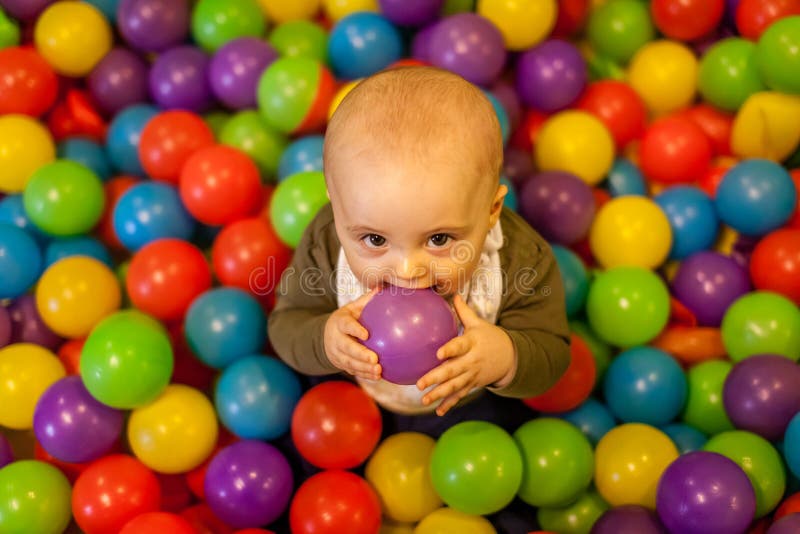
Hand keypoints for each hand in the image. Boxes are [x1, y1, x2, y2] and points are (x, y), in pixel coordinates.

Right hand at [323, 289, 381, 379]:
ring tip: (378, 370)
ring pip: (349, 362)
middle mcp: (336, 339)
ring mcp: (337, 354)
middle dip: (360, 354)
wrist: (326, 336)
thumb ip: (366, 300)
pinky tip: (378, 376)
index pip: (346, 325)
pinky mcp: (341, 364)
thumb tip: (382, 288)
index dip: (355, 330)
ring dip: (363, 368)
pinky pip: (352, 370)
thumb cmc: (346, 319)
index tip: (366, 334)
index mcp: (339, 323)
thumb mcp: (351, 308)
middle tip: (375, 359)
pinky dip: (364, 375)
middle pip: (347, 348)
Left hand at [416, 295, 515, 415]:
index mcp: (472, 344)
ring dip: (439, 394)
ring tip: (424, 399)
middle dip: (436, 378)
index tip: (438, 353)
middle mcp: (472, 361)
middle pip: (453, 370)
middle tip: (420, 383)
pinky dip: (450, 404)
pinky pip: (460, 395)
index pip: (459, 346)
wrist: (511, 356)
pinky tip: (438, 410)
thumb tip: (453, 293)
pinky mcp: (473, 384)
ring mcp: (473, 375)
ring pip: (455, 386)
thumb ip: (463, 311)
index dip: (449, 349)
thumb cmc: (490, 336)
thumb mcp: (478, 323)